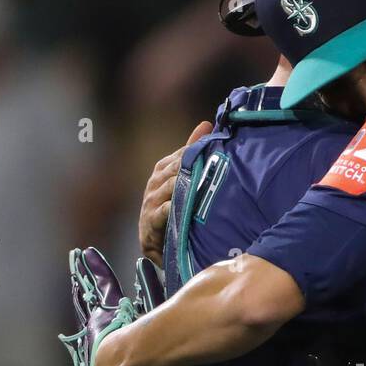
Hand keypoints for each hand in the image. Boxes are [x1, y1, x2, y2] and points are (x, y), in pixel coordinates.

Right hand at [139, 120, 211, 262]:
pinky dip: (172, 208)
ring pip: (170, 187)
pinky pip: (162, 211)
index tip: (215, 146)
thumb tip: (207, 123)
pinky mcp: (150, 221)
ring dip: (185, 184)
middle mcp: (155, 183)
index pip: (180, 155)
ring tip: (201, 180)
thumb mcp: (181, 177)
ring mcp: (151, 201)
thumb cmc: (170, 206)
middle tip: (211, 160)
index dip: (196, 151)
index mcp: (163, 169)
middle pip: (175, 169)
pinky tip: (183, 205)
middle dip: (191, 165)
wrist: (154, 242)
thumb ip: (191, 152)